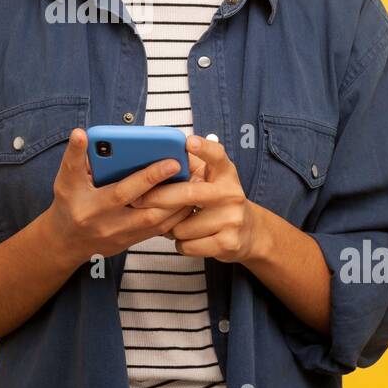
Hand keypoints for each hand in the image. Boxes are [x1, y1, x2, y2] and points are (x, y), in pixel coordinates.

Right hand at [42, 128, 200, 265]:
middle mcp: (110, 225)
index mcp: (92, 207)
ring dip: (180, 204)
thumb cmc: (68, 204)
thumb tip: (80, 133)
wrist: (66, 242)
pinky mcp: (132, 242)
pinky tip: (187, 198)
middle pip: (148, 210)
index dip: (148, 177)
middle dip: (173, 191)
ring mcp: (123, 237)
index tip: (172, 161)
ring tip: (195, 181)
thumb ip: (73, 157)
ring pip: (159, 224)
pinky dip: (176, 215)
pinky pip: (160, 231)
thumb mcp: (64, 180)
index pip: (124, 192)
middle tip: (194, 171)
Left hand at [128, 134, 267, 263]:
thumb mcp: (212, 179)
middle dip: (159, 198)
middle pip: (188, 194)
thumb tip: (157, 158)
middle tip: (139, 200)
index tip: (188, 142)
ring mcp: (232, 219)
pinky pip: (187, 245)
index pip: (217, 155)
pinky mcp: (228, 242)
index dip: (203, 148)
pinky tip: (187, 238)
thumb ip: (192, 167)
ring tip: (177, 224)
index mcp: (226, 173)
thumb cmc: (218, 201)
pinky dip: (180, 244)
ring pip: (182, 226)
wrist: (248, 231)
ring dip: (171, 228)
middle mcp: (232, 193)